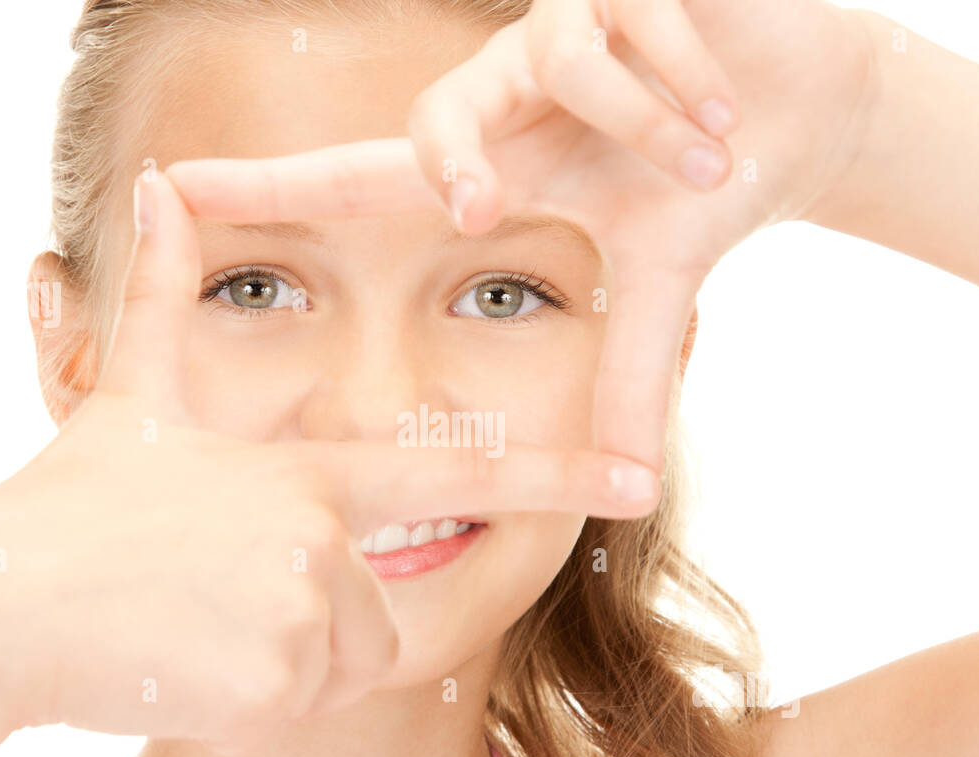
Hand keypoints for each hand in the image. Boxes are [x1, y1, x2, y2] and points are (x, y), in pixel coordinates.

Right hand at [0, 167, 658, 753]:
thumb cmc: (65, 503)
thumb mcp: (129, 400)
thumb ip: (166, 301)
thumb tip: (162, 189)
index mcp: (309, 473)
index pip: (455, 476)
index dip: (555, 477)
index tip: (639, 477)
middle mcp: (324, 538)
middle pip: (373, 609)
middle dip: (312, 622)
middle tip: (216, 601)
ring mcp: (304, 613)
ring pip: (334, 665)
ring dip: (273, 661)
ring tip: (193, 625)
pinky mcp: (274, 686)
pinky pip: (289, 709)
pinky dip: (239, 700)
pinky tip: (178, 662)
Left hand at [165, 0, 878, 467]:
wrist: (805, 105)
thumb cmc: (710, 186)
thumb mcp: (662, 282)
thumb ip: (630, 373)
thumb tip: (630, 487)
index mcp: (501, 164)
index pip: (366, 179)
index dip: (271, 187)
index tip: (173, 189)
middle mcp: (509, 91)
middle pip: (435, 118)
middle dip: (457, 163)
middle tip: (490, 212)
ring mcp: (559, 25)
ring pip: (570, 69)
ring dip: (653, 130)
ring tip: (712, 157)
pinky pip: (637, 25)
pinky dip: (688, 79)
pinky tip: (727, 104)